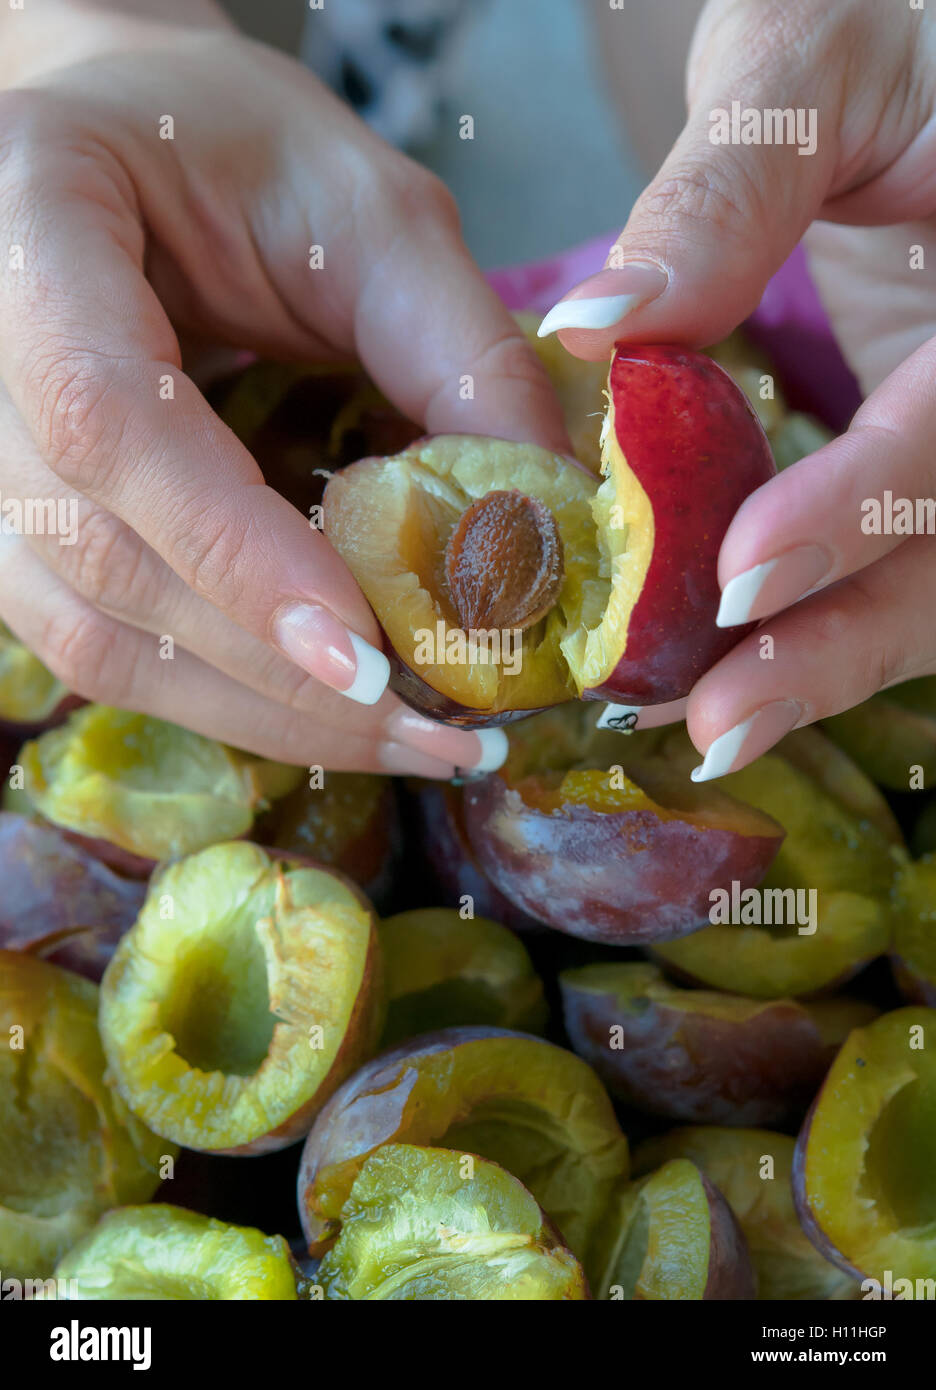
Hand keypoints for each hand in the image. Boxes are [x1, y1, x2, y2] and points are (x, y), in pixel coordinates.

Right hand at [0, 1, 567, 775]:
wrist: (134, 153)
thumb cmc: (242, 157)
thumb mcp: (373, 218)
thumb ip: (460, 353)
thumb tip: (543, 533)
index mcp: (31, 220)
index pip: (109, 416)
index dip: (236, 552)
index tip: (367, 652)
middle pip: (100, 556)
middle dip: (281, 671)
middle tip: (441, 728)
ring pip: (94, 635)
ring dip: (262, 711)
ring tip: (412, 739)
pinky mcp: (17, 528)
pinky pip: (102, 646)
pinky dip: (225, 694)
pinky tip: (332, 709)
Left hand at [541, 0, 935, 778]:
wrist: (926, 55)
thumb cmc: (890, 27)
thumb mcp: (814, 70)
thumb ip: (724, 201)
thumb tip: (600, 332)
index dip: (862, 506)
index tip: (738, 576)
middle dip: (838, 646)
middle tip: (710, 722)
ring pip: (935, 586)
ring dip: (822, 665)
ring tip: (699, 727)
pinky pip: (902, 565)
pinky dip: (818, 628)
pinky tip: (725, 672)